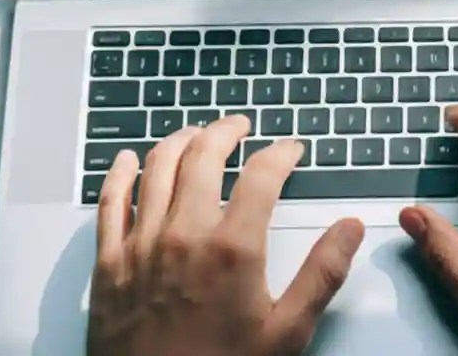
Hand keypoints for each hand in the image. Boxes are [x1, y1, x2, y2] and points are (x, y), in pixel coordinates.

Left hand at [87, 116, 364, 355]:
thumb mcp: (287, 332)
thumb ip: (322, 274)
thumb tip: (349, 229)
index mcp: (233, 250)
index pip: (261, 175)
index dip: (280, 153)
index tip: (290, 149)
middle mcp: (184, 236)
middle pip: (203, 156)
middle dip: (225, 131)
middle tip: (239, 126)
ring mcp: (141, 245)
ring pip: (157, 168)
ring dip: (178, 141)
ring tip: (194, 134)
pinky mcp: (109, 263)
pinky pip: (110, 202)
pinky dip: (119, 174)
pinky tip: (127, 160)